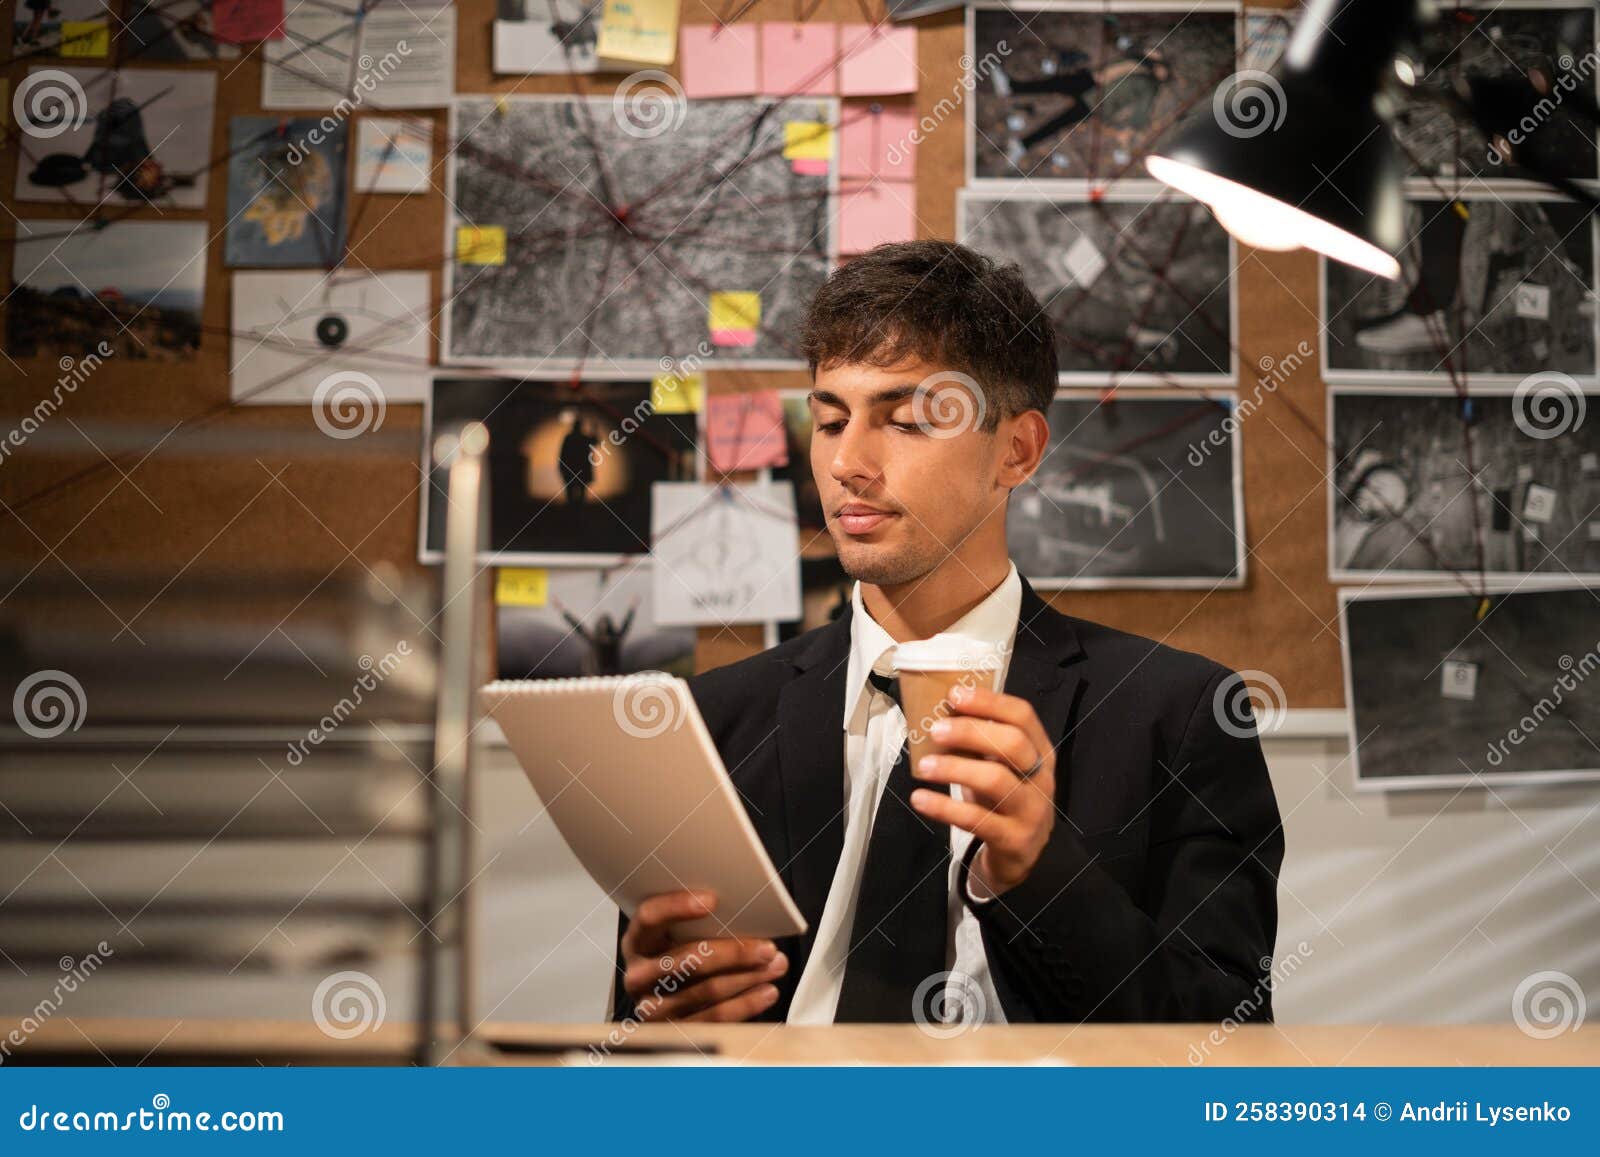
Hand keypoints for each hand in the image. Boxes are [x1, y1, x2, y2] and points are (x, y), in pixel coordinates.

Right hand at [619, 890, 787, 1021]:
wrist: (667, 1002)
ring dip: (748, 977)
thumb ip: (700, 925)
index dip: (677, 906)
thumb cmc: (680, 958)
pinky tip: (765, 991)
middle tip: (766, 947)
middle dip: (734, 952)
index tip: (712, 899)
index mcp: (637, 942)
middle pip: (687, 959)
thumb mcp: (677, 938)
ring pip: (707, 990)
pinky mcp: (674, 1031)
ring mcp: (653, 1007)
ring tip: (775, 966)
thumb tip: (747, 914)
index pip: (649, 917)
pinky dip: (746, 1003)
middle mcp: (639, 975)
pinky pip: (714, 1018)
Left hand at [908, 684, 1056, 894]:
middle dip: (971, 732)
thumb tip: (939, 713)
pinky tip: (920, 798)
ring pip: (996, 780)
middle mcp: (1041, 777)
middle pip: (1012, 744)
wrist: (1027, 857)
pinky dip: (945, 807)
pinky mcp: (1014, 839)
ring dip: (955, 768)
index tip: (954, 695)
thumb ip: (981, 743)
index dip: (989, 702)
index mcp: (1040, 751)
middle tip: (935, 730)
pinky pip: (977, 819)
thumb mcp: (1001, 767)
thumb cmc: (1005, 800)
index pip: (1023, 716)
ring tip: (923, 766)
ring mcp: (1031, 810)